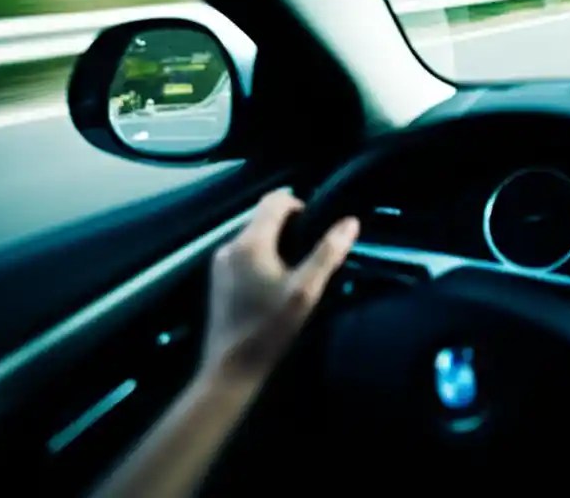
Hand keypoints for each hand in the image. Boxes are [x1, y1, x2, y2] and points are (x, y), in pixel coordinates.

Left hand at [202, 189, 358, 384]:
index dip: (299, 204)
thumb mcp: (305, 292)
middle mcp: (230, 246)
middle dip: (289, 226)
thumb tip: (350, 222)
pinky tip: (275, 283)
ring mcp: (220, 263)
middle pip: (263, 217)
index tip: (317, 227)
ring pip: (254, 236)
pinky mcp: (218, 280)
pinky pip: (244, 254)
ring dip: (276, 242)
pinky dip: (262, 257)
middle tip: (312, 250)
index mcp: (250, 242)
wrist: (231, 368)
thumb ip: (327, 254)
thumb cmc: (269, 329)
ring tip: (297, 269)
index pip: (274, 200)